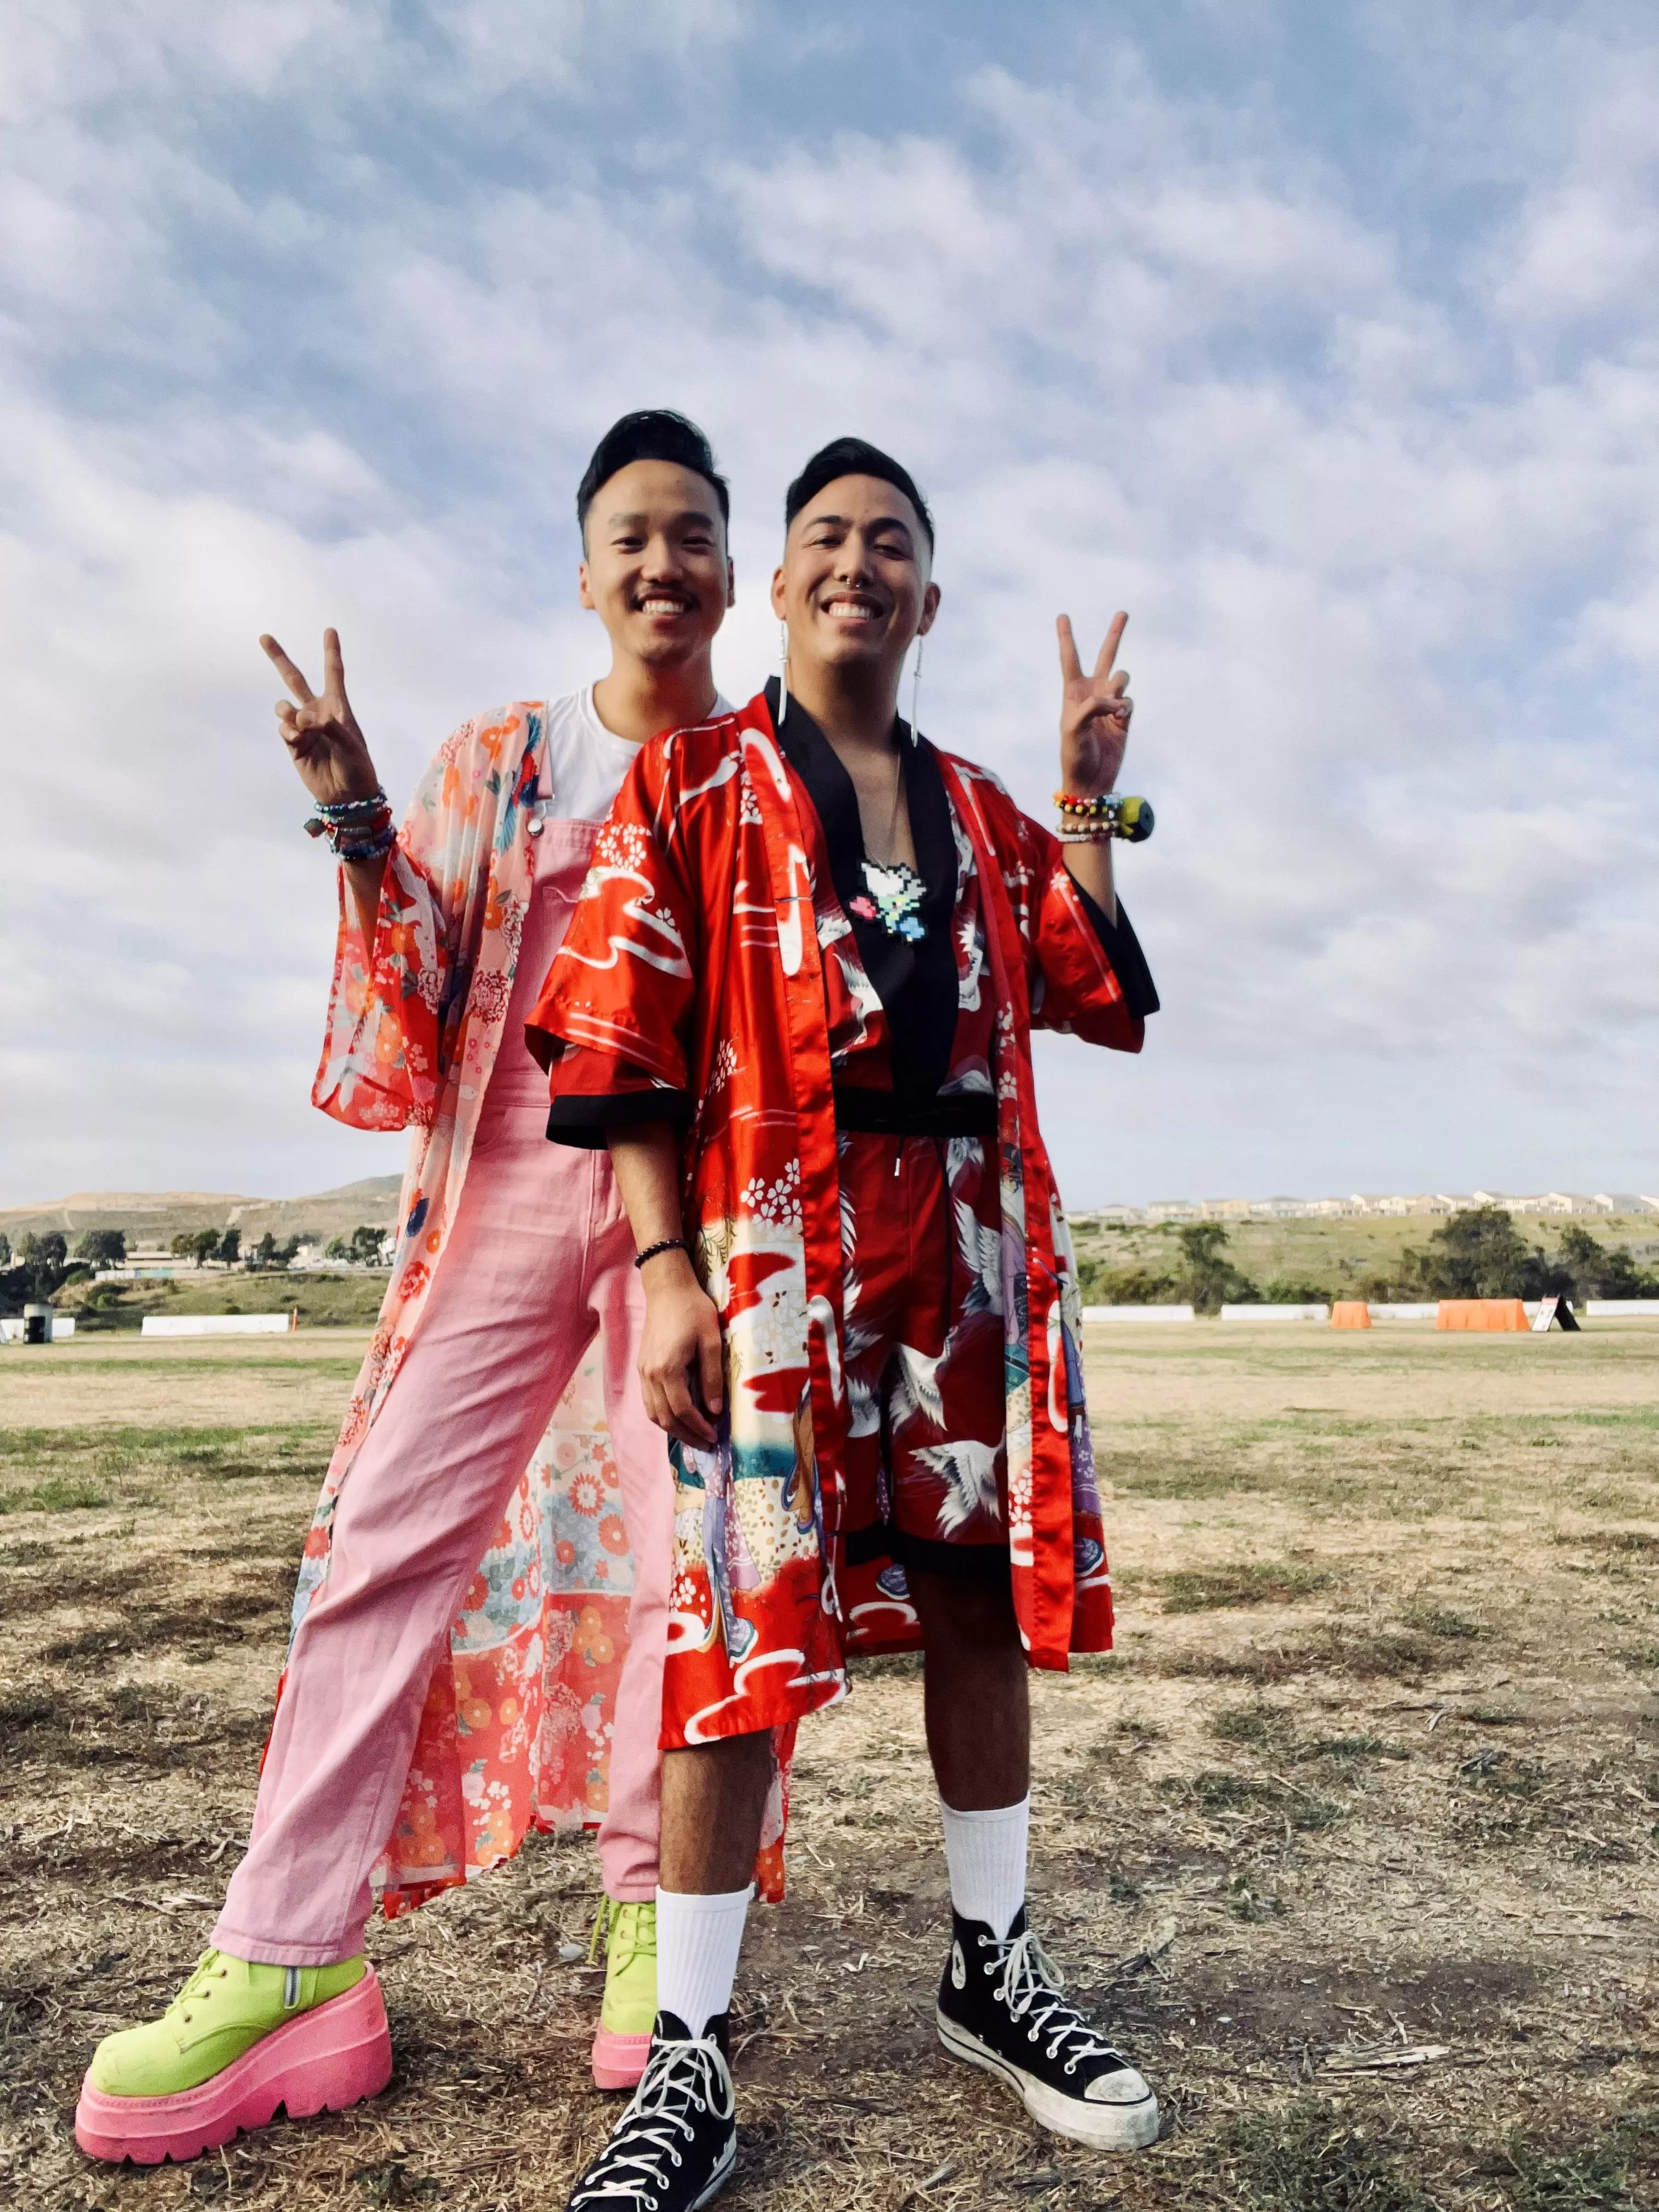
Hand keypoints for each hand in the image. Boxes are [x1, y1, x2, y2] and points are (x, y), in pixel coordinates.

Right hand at [262, 628, 378, 807]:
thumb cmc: (357, 767)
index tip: (330, 630)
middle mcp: (317, 712)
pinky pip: (284, 729)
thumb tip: (306, 717)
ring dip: (287, 710)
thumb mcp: (351, 745)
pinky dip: (288, 730)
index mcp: (338, 707)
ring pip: (284, 706)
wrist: (347, 796)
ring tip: (300, 723)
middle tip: (264, 637)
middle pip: (295, 679)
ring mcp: (303, 728)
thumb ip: (330, 727)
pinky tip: (297, 737)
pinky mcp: (293, 745)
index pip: (333, 673)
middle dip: (279, 658)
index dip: (331, 651)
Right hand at [636, 1251, 725, 1447]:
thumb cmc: (693, 1311)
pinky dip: (662, 1415)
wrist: (667, 1289)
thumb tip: (715, 1410)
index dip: (698, 1427)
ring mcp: (642, 1372)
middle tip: (706, 1445)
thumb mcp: (711, 1342)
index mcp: (667, 1369)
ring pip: (653, 1413)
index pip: (682, 1410)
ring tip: (693, 1436)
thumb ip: (712, 1378)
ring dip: (672, 1429)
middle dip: (686, 1435)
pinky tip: (678, 1417)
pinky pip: (649, 1401)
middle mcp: (649, 1375)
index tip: (714, 1437)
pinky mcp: (642, 1367)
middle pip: (664, 1417)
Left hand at [1057, 611, 1131, 796]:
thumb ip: (1090, 706)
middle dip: (1115, 634)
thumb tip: (1115, 698)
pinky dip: (1124, 708)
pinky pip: (1129, 701)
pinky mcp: (1124, 717)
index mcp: (1073, 692)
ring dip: (1119, 684)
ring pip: (1122, 677)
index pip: (1070, 659)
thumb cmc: (1074, 754)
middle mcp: (1093, 693)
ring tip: (1112, 705)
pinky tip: (1118, 720)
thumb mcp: (1073, 728)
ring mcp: (1110, 704)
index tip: (1062, 616)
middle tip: (1123, 613)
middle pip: (1106, 656)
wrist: (1091, 780)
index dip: (1066, 637)